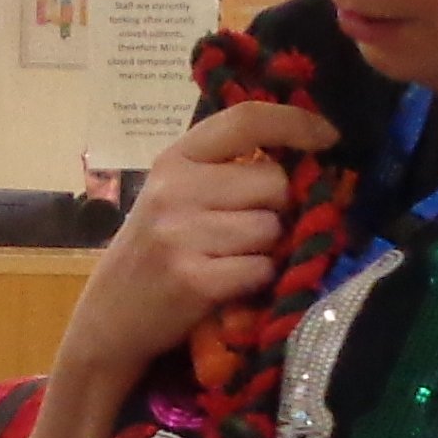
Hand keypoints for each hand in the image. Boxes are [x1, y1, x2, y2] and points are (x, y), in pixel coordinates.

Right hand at [57, 100, 336, 391]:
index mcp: (174, 159)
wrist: (110, 318)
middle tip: (249, 231)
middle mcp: (175, 189)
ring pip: (272, 229)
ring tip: (232, 260)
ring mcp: (182, 235)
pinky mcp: (194, 279)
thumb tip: (302, 157)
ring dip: (267, 249)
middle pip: (274, 182)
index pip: (245, 120)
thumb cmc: (155, 251)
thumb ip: (224, 171)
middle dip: (278, 209)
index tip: (328, 136)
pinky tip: (229, 284)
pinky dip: (257, 279)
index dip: (295, 122)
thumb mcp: (175, 195)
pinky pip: (261, 269)